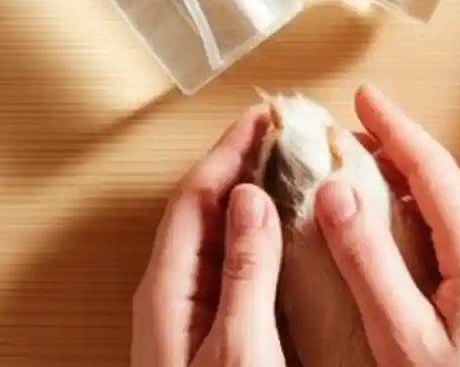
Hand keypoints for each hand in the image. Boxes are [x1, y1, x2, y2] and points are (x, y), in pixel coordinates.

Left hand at [131, 107, 285, 366]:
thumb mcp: (240, 346)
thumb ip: (245, 273)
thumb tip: (251, 196)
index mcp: (166, 290)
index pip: (194, 197)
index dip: (228, 150)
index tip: (264, 116)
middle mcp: (170, 295)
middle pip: (203, 210)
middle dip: (242, 165)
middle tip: (285, 133)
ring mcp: (188, 314)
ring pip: (219, 236)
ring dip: (253, 198)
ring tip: (293, 168)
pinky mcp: (210, 332)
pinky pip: (232, 266)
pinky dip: (260, 236)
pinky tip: (288, 233)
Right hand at [314, 85, 459, 366]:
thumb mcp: (407, 339)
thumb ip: (371, 263)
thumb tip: (339, 192)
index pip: (431, 167)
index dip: (393, 125)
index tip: (363, 94)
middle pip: (441, 187)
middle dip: (390, 158)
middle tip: (339, 145)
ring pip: (450, 217)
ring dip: (403, 196)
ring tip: (354, 190)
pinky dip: (422, 229)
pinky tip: (393, 246)